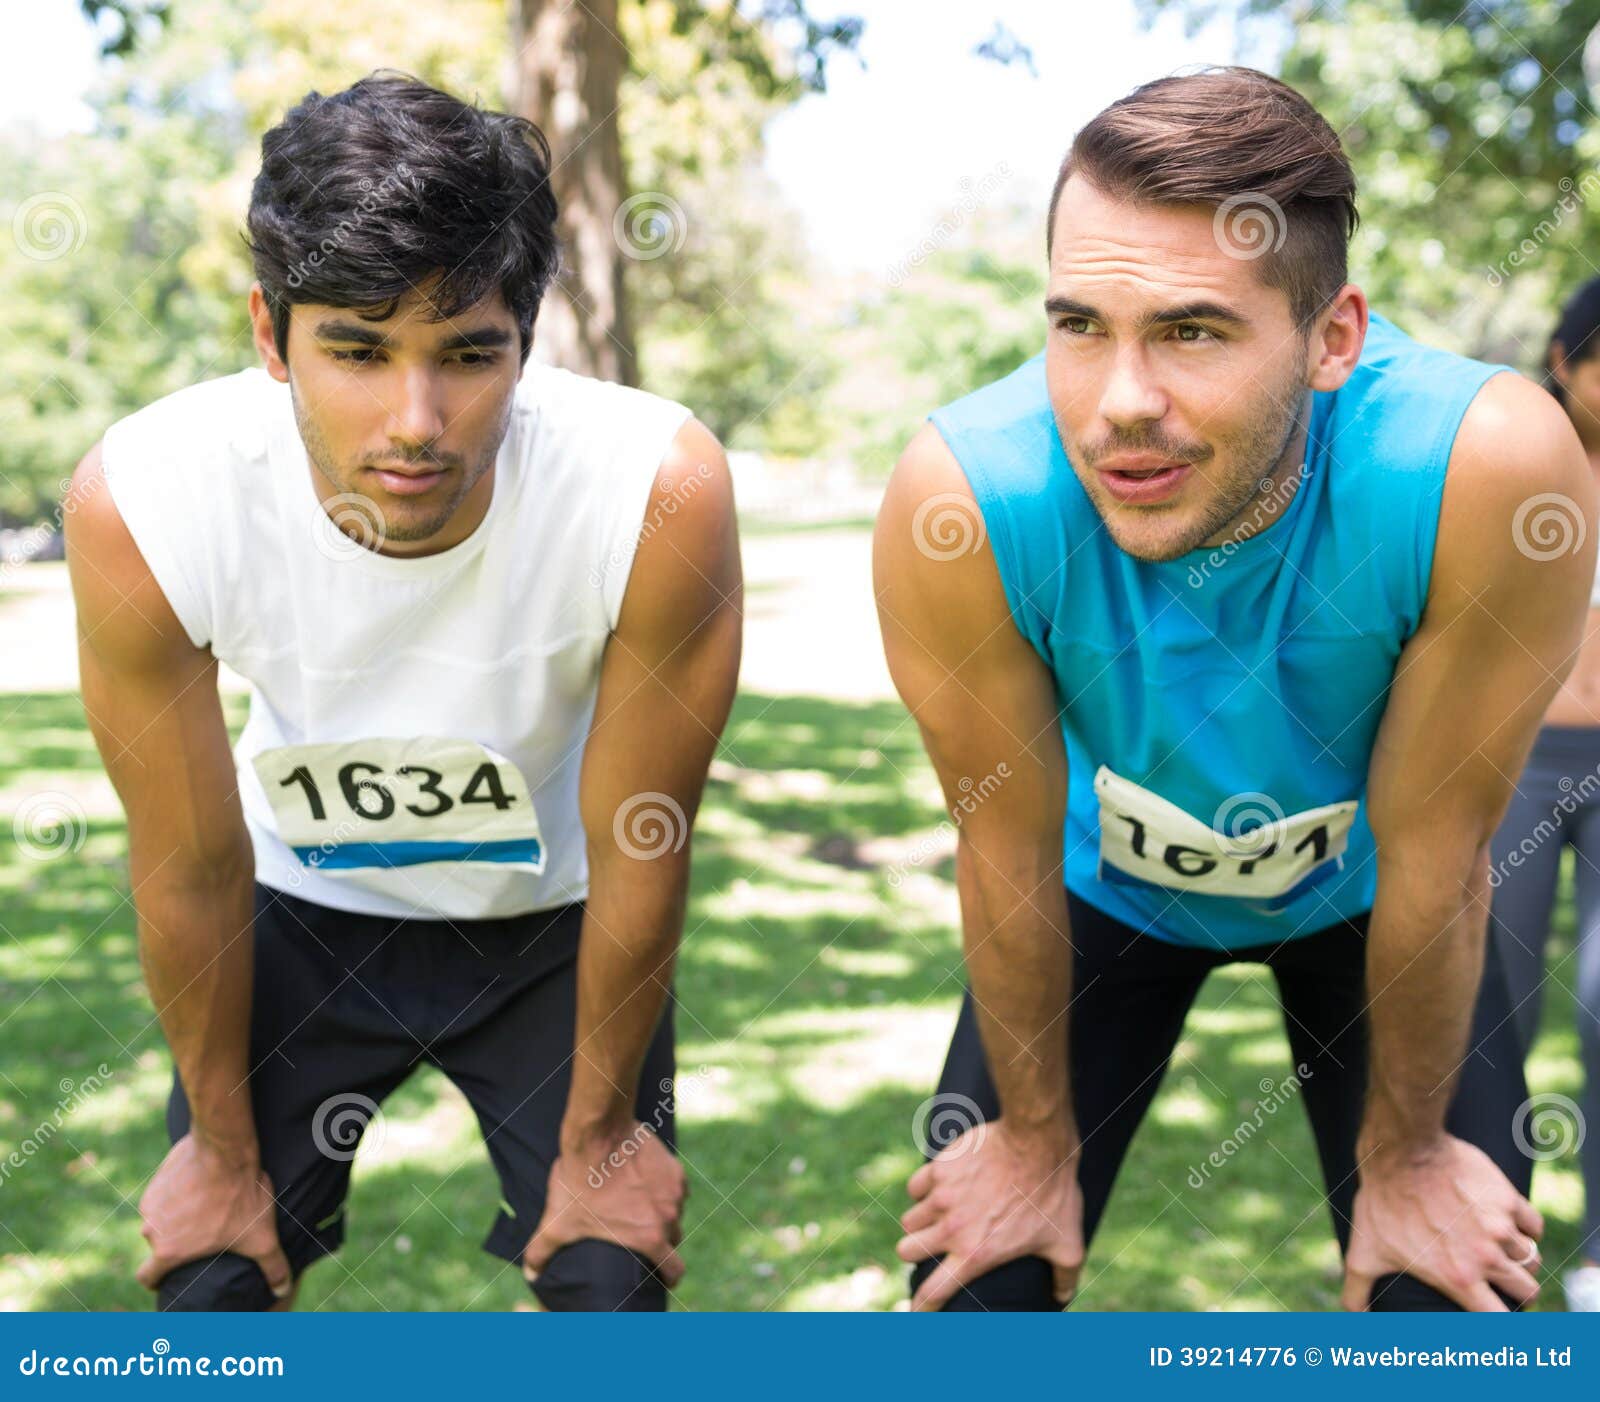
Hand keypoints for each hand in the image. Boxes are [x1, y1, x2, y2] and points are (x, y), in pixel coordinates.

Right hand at [135, 1133, 291, 1296]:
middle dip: (177, 1242)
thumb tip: (282, 1291)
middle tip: (201, 1234)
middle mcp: (151, 1229)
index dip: (156, 1280)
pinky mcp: (158, 1178)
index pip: (147, 1276)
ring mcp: (152, 1201)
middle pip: (158, 1244)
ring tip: (204, 1208)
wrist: (226, 1149)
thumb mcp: (261, 1237)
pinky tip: (200, 1187)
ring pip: (160, 1217)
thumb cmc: (240, 1197)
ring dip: (176, 1216)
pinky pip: (164, 1192)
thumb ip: (273, 1267)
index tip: (167, 1277)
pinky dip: (177, 1193)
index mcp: (169, 1250)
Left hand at [523, 1121, 686, 1287]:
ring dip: (662, 1212)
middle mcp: (668, 1216)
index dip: (669, 1276)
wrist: (598, 1136)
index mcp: (648, 1237)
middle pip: (674, 1238)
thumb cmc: (579, 1181)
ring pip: (675, 1211)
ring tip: (640, 1205)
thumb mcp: (558, 1221)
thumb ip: (542, 1251)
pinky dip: (665, 1189)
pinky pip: (677, 1187)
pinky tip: (646, 1182)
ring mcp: (674, 1191)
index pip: (675, 1269)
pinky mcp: (674, 1168)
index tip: (662, 1276)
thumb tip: (530, 1275)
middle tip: (640, 1233)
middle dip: (660, 1239)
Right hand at [896, 1118, 1083, 1310]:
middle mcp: (951, 1228)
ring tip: (939, 1219)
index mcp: (976, 1253)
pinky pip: (915, 1187)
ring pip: (910, 1220)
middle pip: (907, 1252)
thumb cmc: (1052, 1195)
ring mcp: (941, 1196)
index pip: (934, 1292)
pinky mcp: (939, 1169)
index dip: (921, 1308)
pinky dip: (923, 1191)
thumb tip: (1062, 1298)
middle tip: (935, 1248)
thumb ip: (1064, 1277)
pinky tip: (940, 1189)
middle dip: (917, 1254)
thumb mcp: (1067, 1243)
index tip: (917, 1314)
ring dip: (920, 1224)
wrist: (1037, 1143)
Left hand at [1343, 1133, 1543, 1310]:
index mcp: (1458, 1278)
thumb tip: (1355, 1316)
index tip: (1493, 1313)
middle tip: (1500, 1282)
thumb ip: (1357, 1290)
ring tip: (1500, 1251)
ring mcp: (1501, 1226)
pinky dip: (1526, 1227)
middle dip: (1516, 1290)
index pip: (1498, 1320)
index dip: (1500, 1322)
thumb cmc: (1382, 1203)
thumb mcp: (1364, 1251)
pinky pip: (1534, 1224)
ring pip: (1532, 1258)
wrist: (1401, 1152)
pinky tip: (1509, 1224)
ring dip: (1520, 1258)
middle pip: (1527, 1292)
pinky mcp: (1507, 1197)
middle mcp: (1486, 1256)